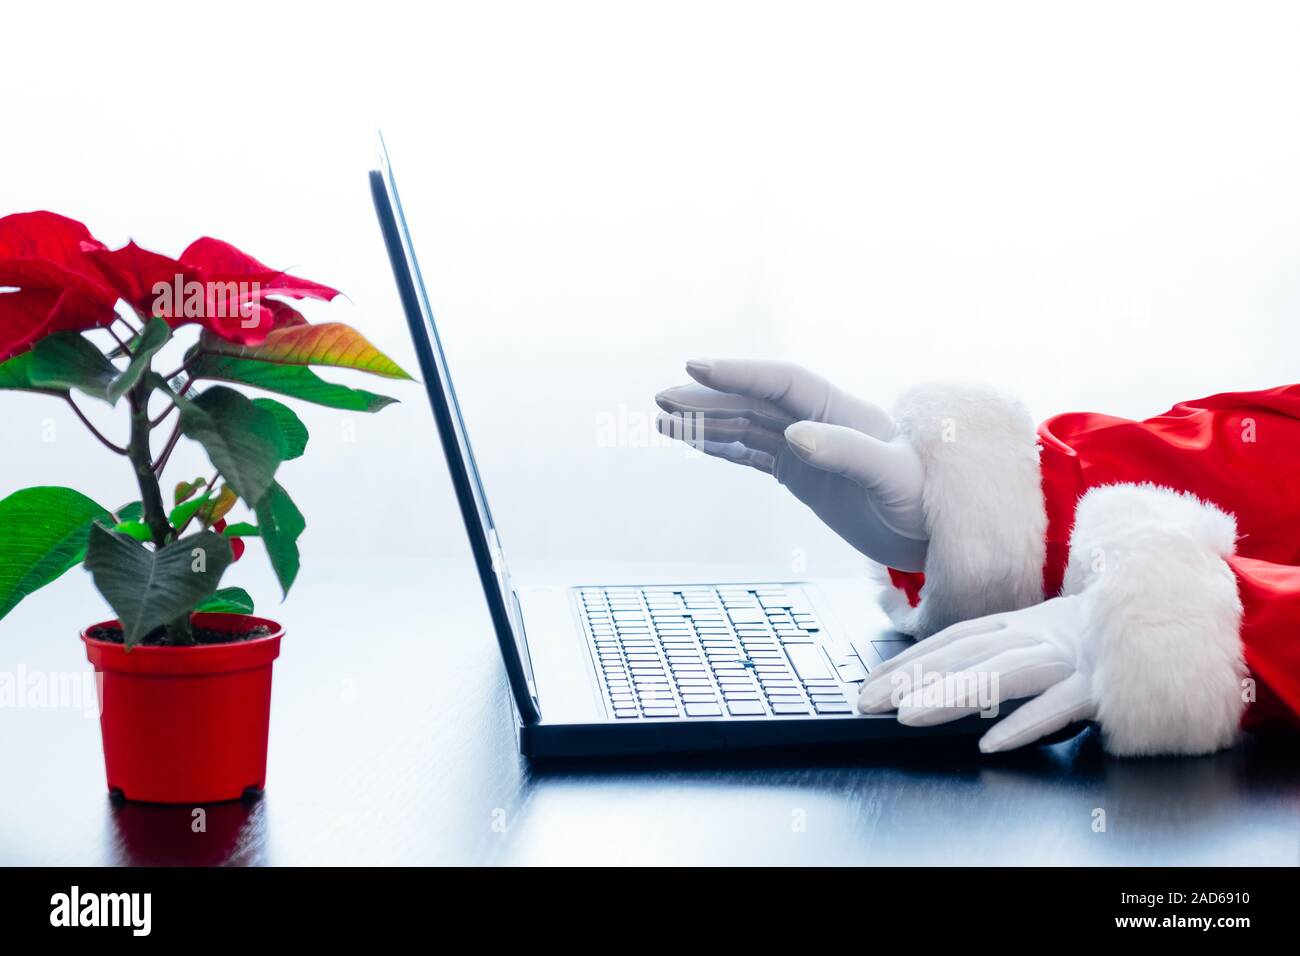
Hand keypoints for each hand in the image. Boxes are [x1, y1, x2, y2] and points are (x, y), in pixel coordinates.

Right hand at [655, 359, 928, 570]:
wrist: (936, 532)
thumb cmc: (924, 500)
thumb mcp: (892, 477)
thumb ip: (846, 452)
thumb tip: (794, 436)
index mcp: (841, 411)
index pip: (782, 382)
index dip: (740, 373)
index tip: (697, 366)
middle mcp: (818, 422)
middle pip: (752, 401)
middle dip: (707, 398)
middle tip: (663, 397)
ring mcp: (806, 447)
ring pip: (745, 426)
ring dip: (704, 421)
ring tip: (663, 418)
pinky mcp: (801, 474)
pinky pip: (751, 454)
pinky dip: (719, 447)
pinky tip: (692, 441)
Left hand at [856, 595, 1095, 751]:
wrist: (1170, 620)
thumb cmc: (1093, 637)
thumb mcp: (1038, 635)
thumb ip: (994, 650)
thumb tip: (937, 675)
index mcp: (1018, 623)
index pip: (952, 640)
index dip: (909, 660)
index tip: (870, 682)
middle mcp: (1037, 636)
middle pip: (965, 655)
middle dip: (912, 679)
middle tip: (869, 702)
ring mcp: (1068, 659)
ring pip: (1000, 676)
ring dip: (951, 696)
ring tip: (909, 718)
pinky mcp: (1100, 687)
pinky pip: (1056, 708)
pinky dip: (1023, 724)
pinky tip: (991, 743)